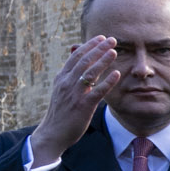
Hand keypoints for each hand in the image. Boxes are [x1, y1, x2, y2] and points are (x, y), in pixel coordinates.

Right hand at [27, 36, 121, 168]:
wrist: (52, 133)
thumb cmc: (60, 112)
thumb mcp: (62, 90)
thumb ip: (70, 76)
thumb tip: (75, 61)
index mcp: (61, 78)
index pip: (75, 57)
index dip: (88, 46)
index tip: (100, 37)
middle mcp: (66, 83)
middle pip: (83, 61)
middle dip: (98, 48)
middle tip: (112, 39)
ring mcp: (74, 94)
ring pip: (90, 73)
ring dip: (103, 60)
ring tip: (115, 50)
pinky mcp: (83, 106)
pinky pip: (97, 92)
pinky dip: (107, 82)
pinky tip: (117, 74)